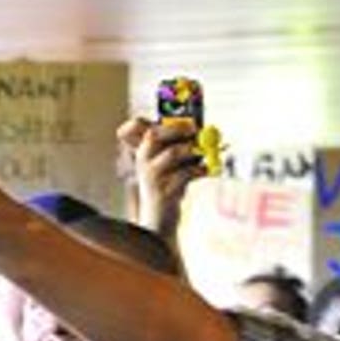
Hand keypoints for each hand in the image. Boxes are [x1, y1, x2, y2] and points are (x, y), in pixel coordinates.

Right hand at [121, 116, 204, 235]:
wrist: (159, 222)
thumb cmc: (168, 188)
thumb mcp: (170, 164)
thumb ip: (178, 145)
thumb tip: (198, 128)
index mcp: (142, 150)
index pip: (134, 126)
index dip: (151, 118)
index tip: (179, 119)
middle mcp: (142, 161)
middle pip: (153, 135)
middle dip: (177, 129)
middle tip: (196, 129)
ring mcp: (150, 176)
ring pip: (173, 153)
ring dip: (192, 152)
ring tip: (202, 157)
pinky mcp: (162, 192)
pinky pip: (185, 174)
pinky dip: (199, 170)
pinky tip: (204, 171)